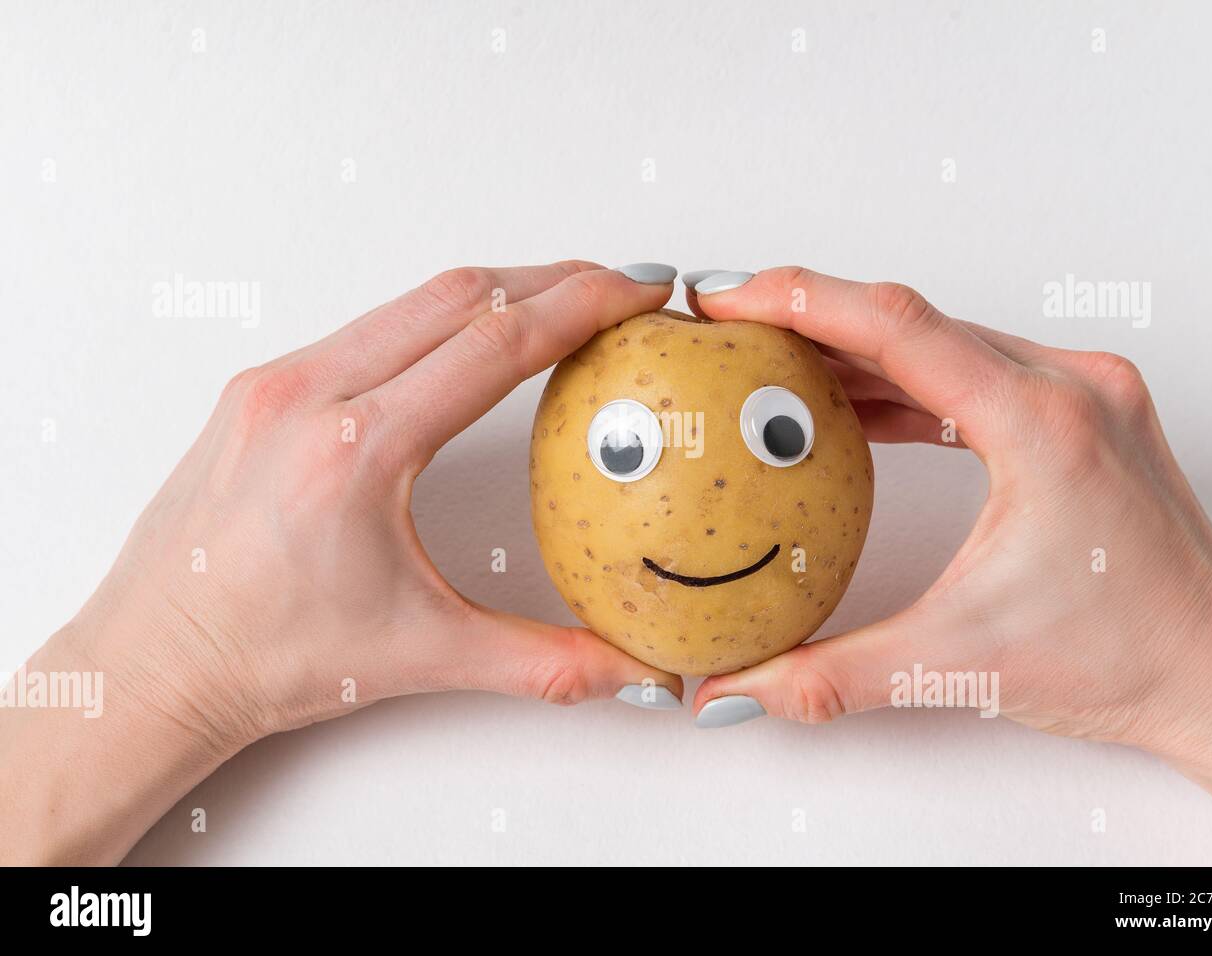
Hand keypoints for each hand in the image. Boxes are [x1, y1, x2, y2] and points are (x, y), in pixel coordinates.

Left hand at [1, 261, 683, 863]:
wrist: (154, 667)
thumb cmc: (263, 656)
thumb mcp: (425, 656)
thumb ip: (546, 663)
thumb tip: (633, 671)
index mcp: (357, 449)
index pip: (496, 345)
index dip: (581, 306)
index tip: (635, 291)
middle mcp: (309, 396)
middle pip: (458, 296)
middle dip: (552, 279)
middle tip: (617, 285)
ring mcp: (276, 385)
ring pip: (407, 302)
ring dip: (494, 291)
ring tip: (556, 299)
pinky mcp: (257, 392)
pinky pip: (362, 324)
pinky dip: (433, 316)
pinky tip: (464, 338)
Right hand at [687, 268, 1211, 854]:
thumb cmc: (1129, 657)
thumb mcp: (957, 664)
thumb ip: (831, 675)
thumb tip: (736, 689)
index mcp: (1044, 424)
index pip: (898, 327)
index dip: (800, 300)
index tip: (729, 296)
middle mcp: (1069, 389)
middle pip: (913, 320)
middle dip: (811, 315)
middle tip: (730, 324)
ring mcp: (1082, 395)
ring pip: (943, 340)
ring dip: (855, 348)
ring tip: (773, 361)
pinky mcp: (1081, 415)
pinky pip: (971, 371)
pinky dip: (903, 382)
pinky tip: (853, 407)